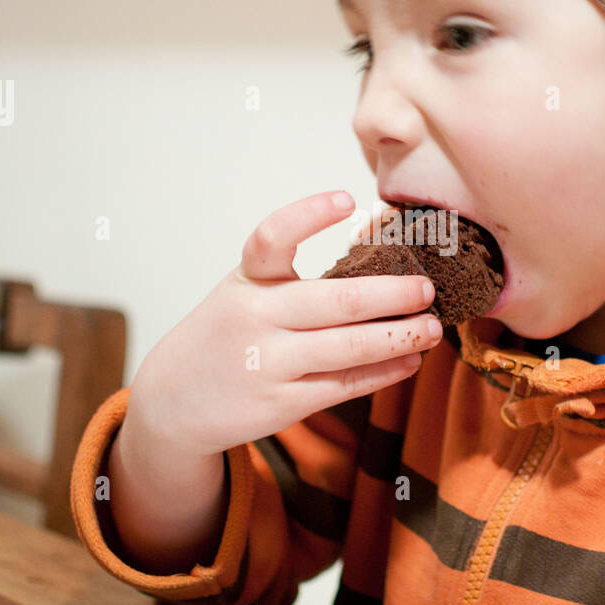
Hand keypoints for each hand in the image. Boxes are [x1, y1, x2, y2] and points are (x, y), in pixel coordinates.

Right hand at [126, 190, 441, 457]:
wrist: (172, 401)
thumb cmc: (224, 336)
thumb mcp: (242, 294)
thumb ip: (291, 279)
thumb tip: (378, 267)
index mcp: (246, 281)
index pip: (272, 239)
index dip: (308, 215)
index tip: (347, 200)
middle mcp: (254, 318)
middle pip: (337, 301)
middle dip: (393, 294)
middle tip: (427, 289)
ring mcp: (268, 364)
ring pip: (350, 348)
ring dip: (400, 337)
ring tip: (432, 328)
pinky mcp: (281, 404)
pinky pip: (344, 385)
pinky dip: (384, 372)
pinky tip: (409, 361)